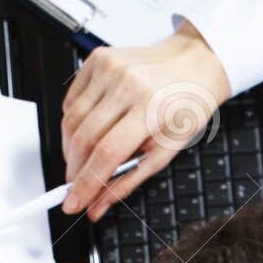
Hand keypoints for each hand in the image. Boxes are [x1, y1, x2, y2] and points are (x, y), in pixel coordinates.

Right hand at [61, 22, 231, 220]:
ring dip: (70, 149)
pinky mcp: (97, 58)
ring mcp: (110, 67)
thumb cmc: (186, 104)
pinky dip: (71, 123)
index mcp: (152, 107)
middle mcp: (128, 84)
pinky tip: (85, 131)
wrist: (193, 63)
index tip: (74, 203)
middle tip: (75, 186)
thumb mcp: (168, 149)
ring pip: (71, 119)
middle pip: (84, 137)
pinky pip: (71, 100)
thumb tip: (98, 204)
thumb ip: (129, 180)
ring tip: (82, 160)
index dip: (85, 184)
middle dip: (74, 170)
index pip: (107, 153)